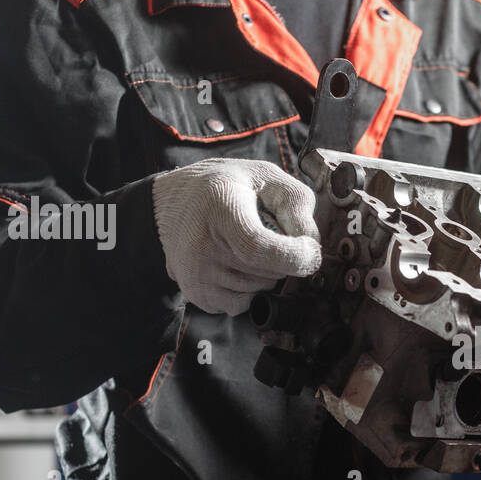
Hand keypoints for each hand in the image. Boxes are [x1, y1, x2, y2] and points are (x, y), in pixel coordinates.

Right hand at [152, 158, 320, 314]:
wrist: (169, 203)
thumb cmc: (223, 186)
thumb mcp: (264, 175)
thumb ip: (296, 203)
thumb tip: (311, 243)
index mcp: (220, 210)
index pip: (260, 248)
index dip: (295, 255)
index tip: (309, 248)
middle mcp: (203, 247)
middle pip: (270, 273)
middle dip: (285, 259)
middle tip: (268, 234)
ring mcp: (198, 276)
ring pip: (261, 290)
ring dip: (267, 272)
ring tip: (245, 244)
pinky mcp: (198, 295)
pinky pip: (244, 304)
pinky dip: (250, 288)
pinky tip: (236, 262)